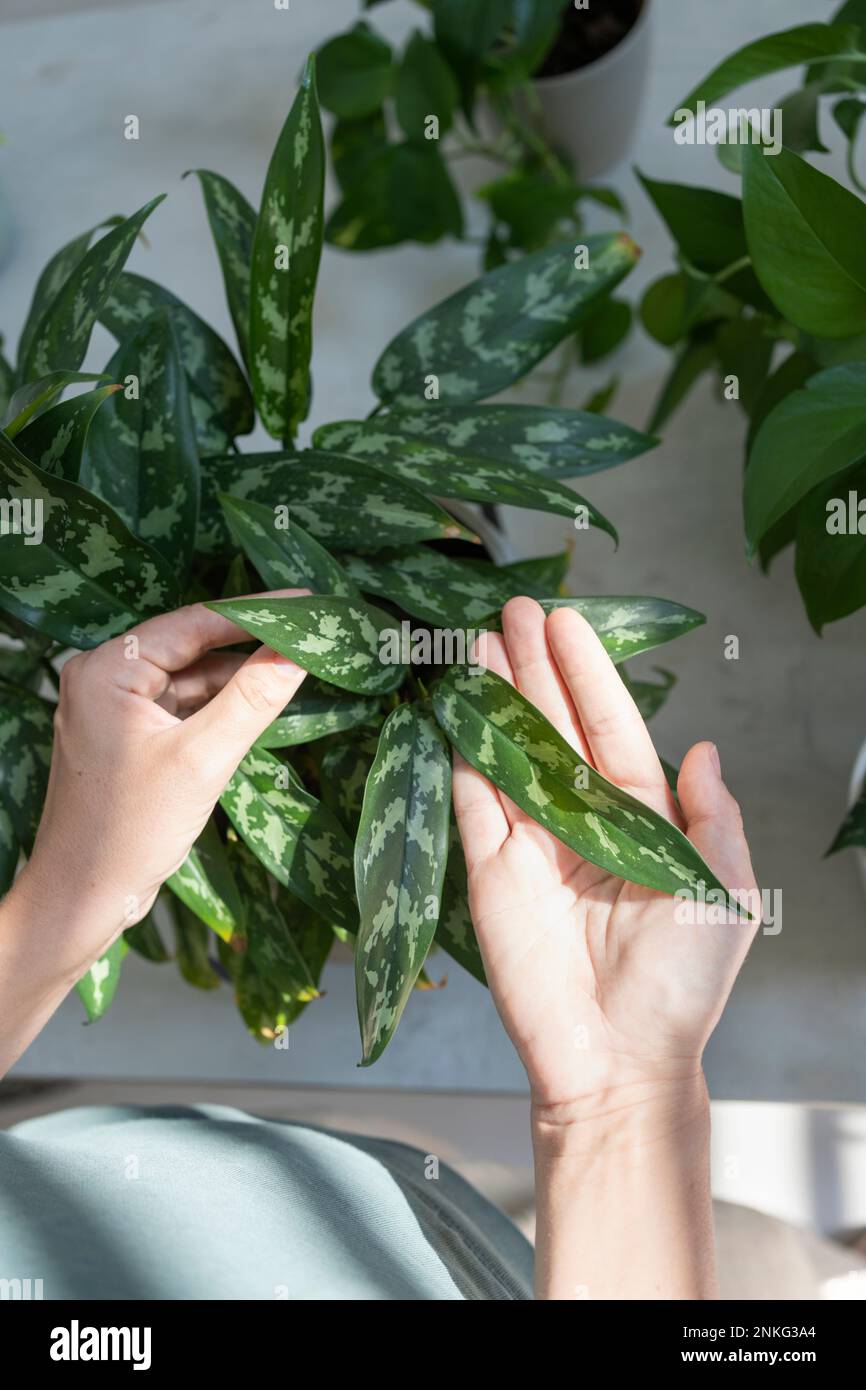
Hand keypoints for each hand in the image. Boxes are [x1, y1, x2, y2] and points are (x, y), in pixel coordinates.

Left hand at [13, 594, 307, 980]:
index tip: (309, 603)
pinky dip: (218, 706)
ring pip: (189, 677)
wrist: (83, 897)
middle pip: (191, 646)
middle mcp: (102, 677)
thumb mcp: (202, 760)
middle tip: (311, 634)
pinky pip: (180, 706)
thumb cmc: (131, 830)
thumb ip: (253, 698)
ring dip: (238, 678)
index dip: (256, 613)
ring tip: (298, 666)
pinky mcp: (126, 736)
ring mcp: (112, 708)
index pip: (193, 623)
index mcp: (107, 670)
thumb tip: (300, 650)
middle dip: (251, 644)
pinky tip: (259, 705)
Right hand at [452, 597, 758, 1124]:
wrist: (618, 1059)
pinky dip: (459, 751)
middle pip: (552, 725)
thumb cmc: (682, 985)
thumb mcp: (725, 892)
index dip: (588, 673)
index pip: (609, 727)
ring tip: (477, 639)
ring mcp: (530, 842)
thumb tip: (704, 747)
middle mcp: (582, 819)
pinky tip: (453, 704)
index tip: (566, 621)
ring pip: (506, 751)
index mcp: (640, 818)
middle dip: (532, 666)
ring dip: (492, 695)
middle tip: (512, 609)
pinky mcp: (487, 870)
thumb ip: (715, 817)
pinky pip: (470, 799)